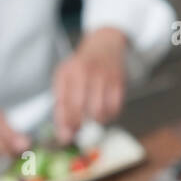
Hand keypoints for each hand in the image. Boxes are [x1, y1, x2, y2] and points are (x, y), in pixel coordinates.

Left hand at [52, 27, 128, 142]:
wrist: (105, 44)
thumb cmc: (81, 64)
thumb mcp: (64, 76)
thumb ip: (61, 103)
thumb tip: (63, 130)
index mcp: (71, 71)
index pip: (67, 103)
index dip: (66, 123)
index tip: (65, 135)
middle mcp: (89, 73)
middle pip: (85, 108)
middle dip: (80, 124)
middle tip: (78, 130)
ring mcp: (106, 76)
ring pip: (101, 111)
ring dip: (96, 121)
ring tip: (91, 117)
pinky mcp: (120, 82)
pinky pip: (116, 107)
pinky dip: (109, 115)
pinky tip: (104, 112)